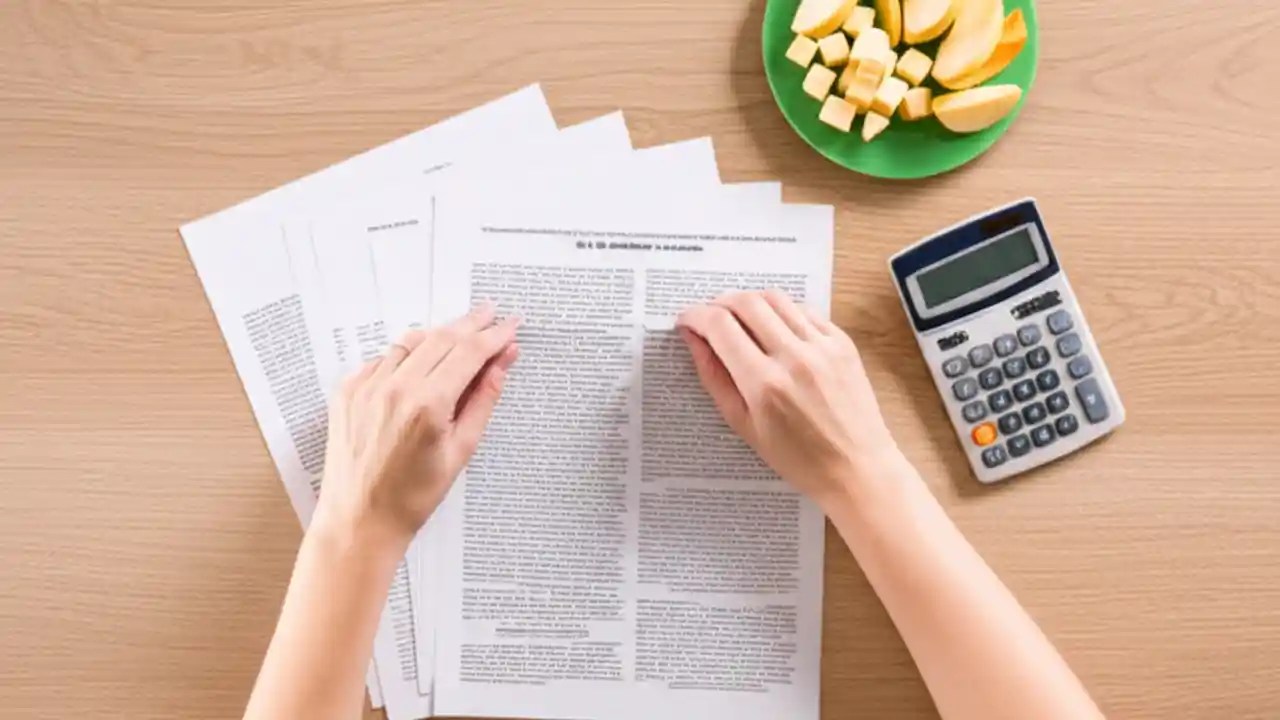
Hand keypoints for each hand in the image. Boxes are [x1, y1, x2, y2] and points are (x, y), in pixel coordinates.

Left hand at [312, 305, 519, 546]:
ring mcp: (366, 386)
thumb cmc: (412, 496)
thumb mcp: (461, 450)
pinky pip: (384, 359)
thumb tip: (502, 363)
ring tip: (461, 335)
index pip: (469, 352)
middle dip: (471, 324)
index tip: (511, 325)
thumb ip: (483, 400)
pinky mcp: (348, 390)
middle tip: (491, 314)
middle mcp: (394, 388)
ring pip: (412, 342)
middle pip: (442, 337)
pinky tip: (421, 365)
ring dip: (439, 334)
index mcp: (427, 404)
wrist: (360, 519)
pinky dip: (407, 355)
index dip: (494, 335)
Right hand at [676, 290, 905, 508]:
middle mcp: (793, 357)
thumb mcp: (744, 425)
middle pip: (746, 302)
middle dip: (719, 302)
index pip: (720, 326)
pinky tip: (774, 328)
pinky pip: (805, 310)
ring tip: (740, 319)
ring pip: (775, 298)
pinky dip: (782, 311)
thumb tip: (693, 339)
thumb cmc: (797, 458)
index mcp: (764, 383)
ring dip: (750, 301)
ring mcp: (822, 346)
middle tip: (709, 316)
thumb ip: (715, 377)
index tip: (686, 321)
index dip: (695, 316)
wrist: (856, 467)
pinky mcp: (842, 342)